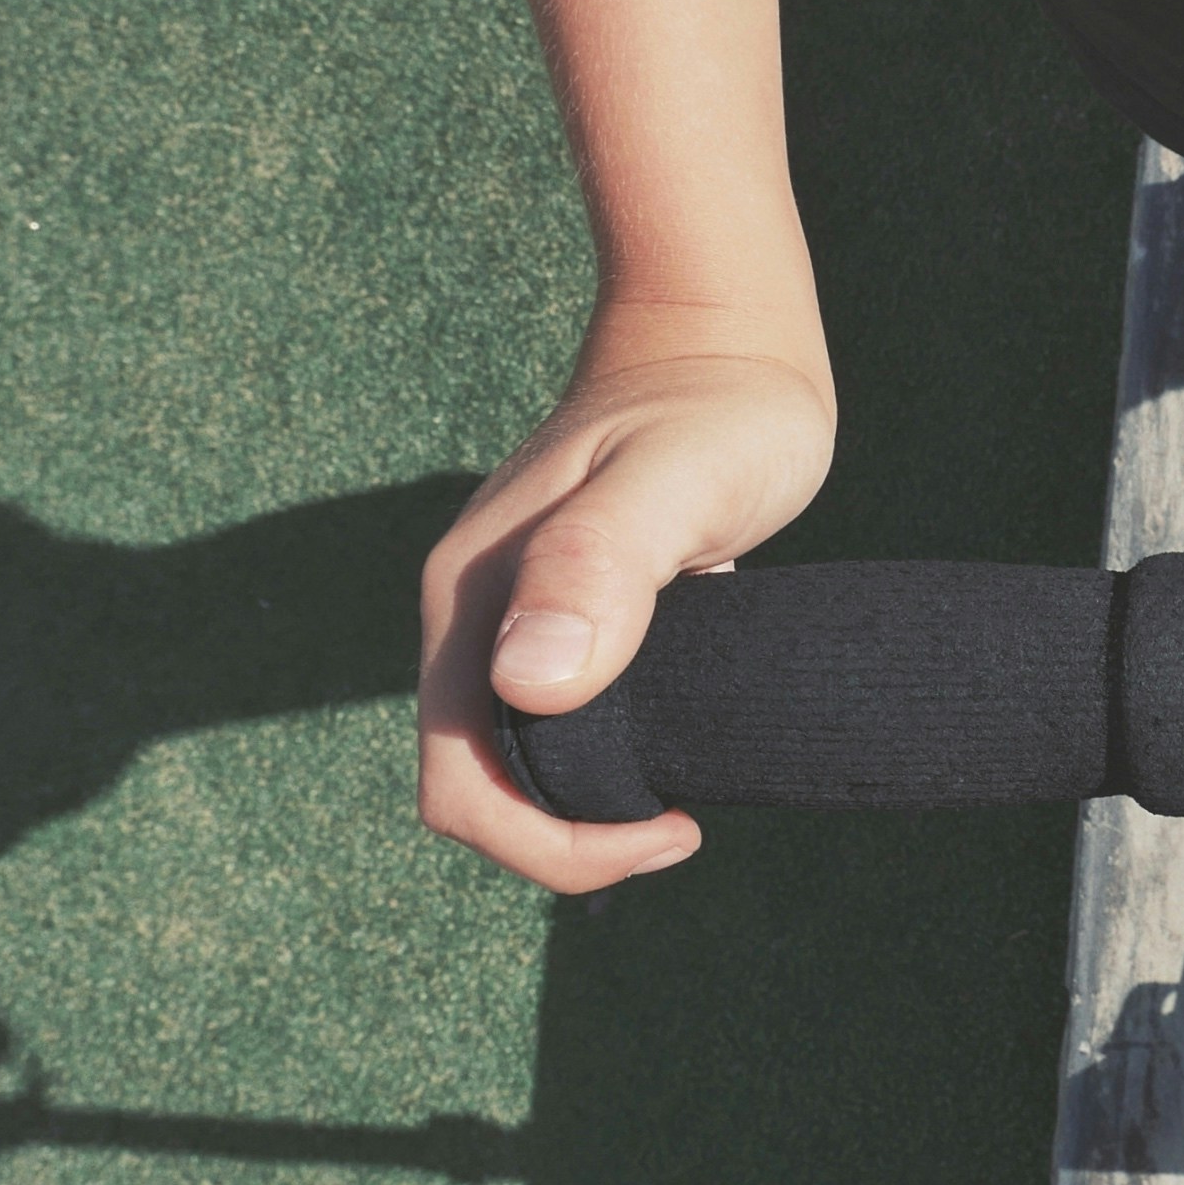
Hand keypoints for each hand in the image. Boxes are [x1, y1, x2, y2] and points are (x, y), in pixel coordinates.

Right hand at [417, 313, 834, 889]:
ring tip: (682, 796)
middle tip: (685, 824)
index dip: (551, 841)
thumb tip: (529, 683)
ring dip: (583, 805)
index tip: (671, 827)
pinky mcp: (559, 614)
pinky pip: (553, 721)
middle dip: (564, 838)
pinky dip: (605, 759)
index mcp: (471, 599)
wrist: (722, 343)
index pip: (461, 781)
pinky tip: (677, 745)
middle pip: (475, 785)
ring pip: (513, 760)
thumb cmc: (713, 409)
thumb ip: (598, 566)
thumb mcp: (672, 484)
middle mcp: (474, 615)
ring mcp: (511, 615)